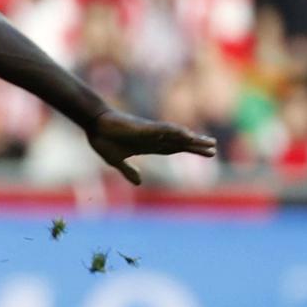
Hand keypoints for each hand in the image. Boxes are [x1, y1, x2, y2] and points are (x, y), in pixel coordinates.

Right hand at [85, 109, 218, 185]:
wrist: (93, 124)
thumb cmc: (103, 139)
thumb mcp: (116, 161)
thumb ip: (128, 171)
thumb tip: (139, 182)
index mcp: (147, 146)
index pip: (172, 149)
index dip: (188, 150)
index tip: (201, 153)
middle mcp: (152, 138)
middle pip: (179, 142)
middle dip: (196, 146)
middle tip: (213, 148)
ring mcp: (150, 132)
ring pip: (176, 136)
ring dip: (193, 140)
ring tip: (210, 143)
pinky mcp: (144, 128)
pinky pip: (164, 130)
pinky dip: (178, 133)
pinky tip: (190, 135)